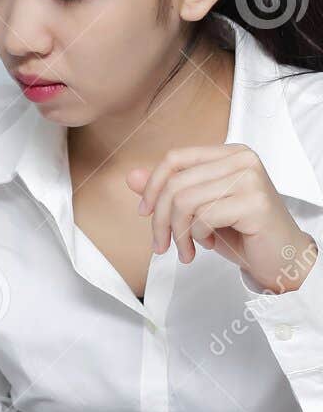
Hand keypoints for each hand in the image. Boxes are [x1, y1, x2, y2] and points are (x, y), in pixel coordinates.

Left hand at [129, 144, 316, 293]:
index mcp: (228, 153)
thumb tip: (130, 176)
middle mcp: (242, 159)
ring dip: (178, 233)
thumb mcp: (198, 209)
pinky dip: (199, 236)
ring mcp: (251, 178)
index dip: (152, 186)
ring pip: (185, 201)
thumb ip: (167, 190)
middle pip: (176, 183)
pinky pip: (204, 217)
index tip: (144, 213)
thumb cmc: (241, 233)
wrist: (281, 258)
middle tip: (161, 244)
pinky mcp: (255, 202)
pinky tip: (210, 244)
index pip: (175, 158)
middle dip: (160, 219)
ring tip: (186, 249)